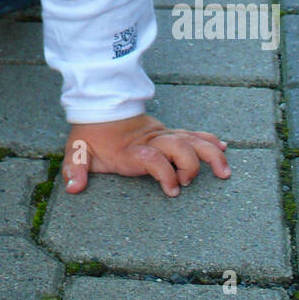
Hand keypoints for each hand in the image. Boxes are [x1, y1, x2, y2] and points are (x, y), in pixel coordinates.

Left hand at [62, 113, 230, 196]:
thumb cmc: (92, 134)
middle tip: (188, 183)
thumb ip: (76, 168)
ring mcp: (163, 135)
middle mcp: (151, 141)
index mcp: (131, 150)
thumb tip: (73, 188)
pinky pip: (193, 134)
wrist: (100, 108)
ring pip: (192, 139)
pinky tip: (224, 148)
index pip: (153, 158)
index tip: (172, 191)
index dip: (165, 173)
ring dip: (210, 154)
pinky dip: (209, 140)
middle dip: (190, 165)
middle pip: (179, 147)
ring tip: (225, 171)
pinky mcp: (169, 133)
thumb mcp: (78, 150)